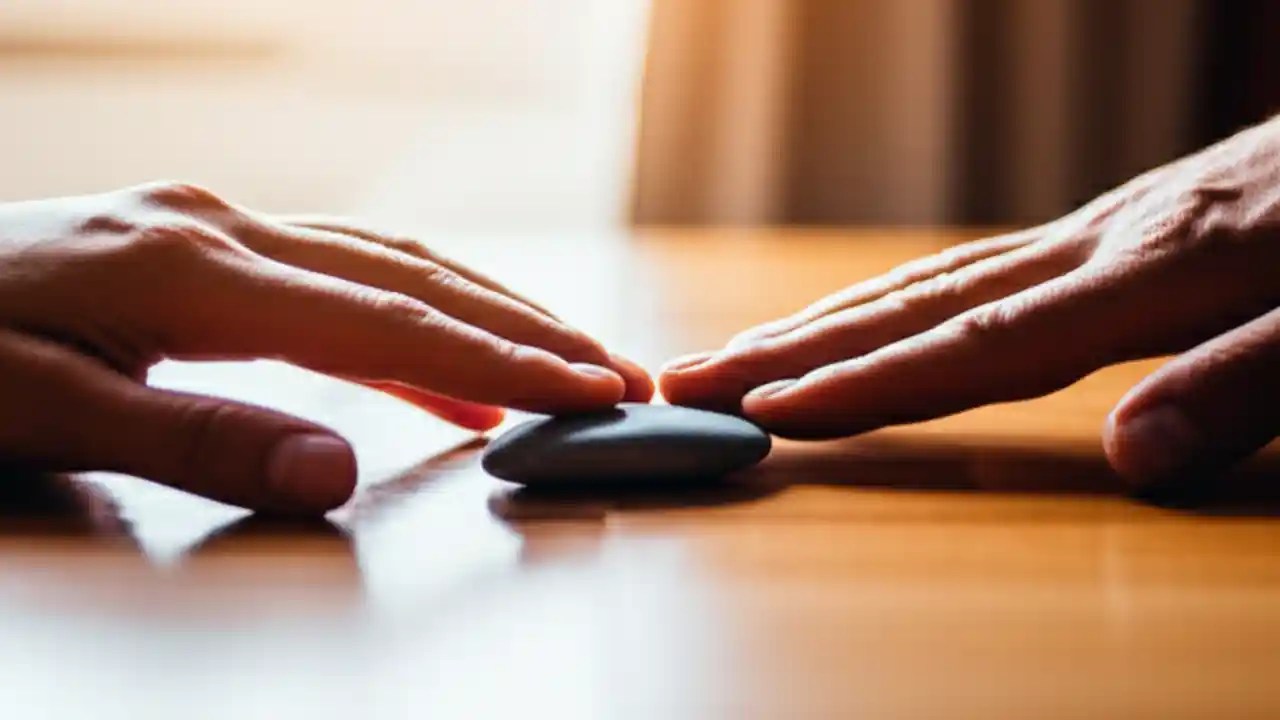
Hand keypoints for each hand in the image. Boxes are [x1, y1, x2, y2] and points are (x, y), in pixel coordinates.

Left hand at [0, 182, 651, 512]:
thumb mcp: (37, 414)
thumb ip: (193, 440)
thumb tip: (338, 472)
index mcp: (187, 268)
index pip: (383, 320)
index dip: (497, 357)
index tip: (591, 388)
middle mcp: (216, 229)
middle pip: (409, 275)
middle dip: (525, 325)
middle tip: (621, 372)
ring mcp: (210, 227)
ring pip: (386, 259)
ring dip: (484, 309)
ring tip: (565, 360)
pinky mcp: (199, 243)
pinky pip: (338, 272)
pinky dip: (411, 316)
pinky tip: (447, 361)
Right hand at [661, 118, 1279, 489]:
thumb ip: (1245, 385)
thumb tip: (1130, 460)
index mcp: (1149, 273)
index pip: (976, 344)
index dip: (871, 385)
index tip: (771, 413)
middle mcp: (1096, 247)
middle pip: (915, 306)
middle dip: (794, 348)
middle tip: (691, 377)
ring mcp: (1096, 232)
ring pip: (926, 281)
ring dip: (822, 321)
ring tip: (740, 355)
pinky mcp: (1110, 229)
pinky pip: (968, 271)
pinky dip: (891, 302)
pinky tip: (865, 316)